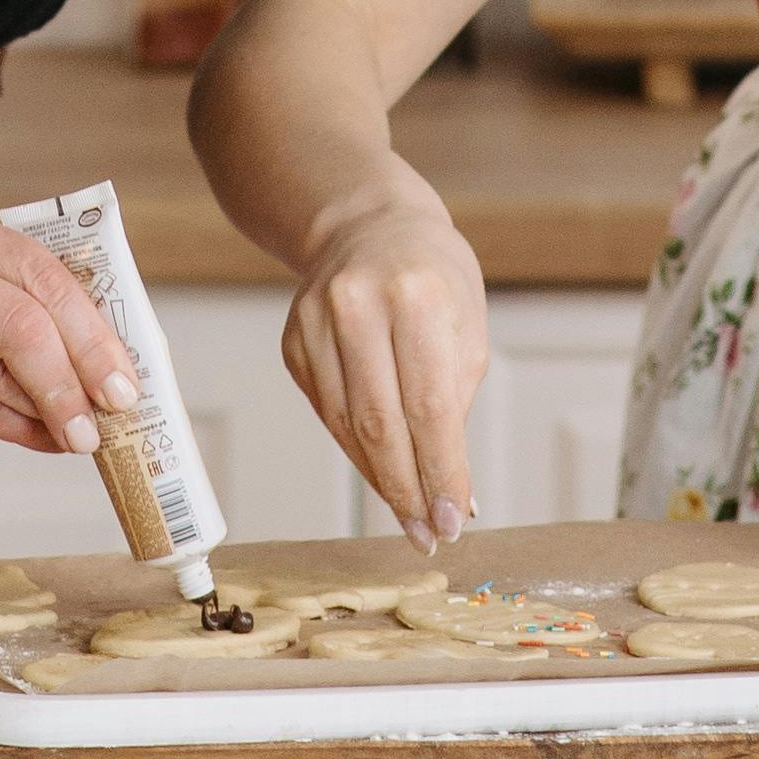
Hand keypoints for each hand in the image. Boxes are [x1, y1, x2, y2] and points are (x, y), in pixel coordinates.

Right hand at [0, 192, 136, 453]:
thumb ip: (24, 298)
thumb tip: (107, 358)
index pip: (41, 274)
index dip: (91, 331)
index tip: (125, 379)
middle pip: (22, 324)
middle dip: (75, 378)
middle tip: (110, 417)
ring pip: (0, 377)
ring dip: (50, 413)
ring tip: (81, 433)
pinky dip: (19, 429)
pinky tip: (45, 438)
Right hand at [280, 171, 486, 546]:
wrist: (368, 223)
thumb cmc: (432, 276)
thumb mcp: (465, 322)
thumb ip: (457, 403)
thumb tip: (454, 494)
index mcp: (414, 293)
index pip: (428, 404)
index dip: (440, 470)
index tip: (453, 521)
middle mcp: (357, 303)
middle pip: (379, 422)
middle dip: (408, 489)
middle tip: (429, 535)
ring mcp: (314, 320)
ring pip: (345, 426)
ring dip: (380, 481)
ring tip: (411, 516)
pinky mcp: (292, 341)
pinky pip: (326, 413)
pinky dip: (356, 451)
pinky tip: (381, 470)